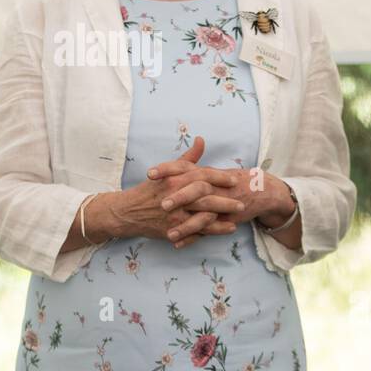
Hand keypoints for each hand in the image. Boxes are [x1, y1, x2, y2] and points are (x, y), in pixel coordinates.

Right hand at [116, 136, 243, 247]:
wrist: (128, 211)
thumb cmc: (150, 189)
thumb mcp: (167, 170)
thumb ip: (188, 158)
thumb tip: (201, 140)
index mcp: (175, 178)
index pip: (202, 175)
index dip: (219, 178)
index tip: (234, 180)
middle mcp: (176, 195)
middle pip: (206, 196)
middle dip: (226, 199)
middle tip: (242, 201)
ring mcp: (175, 214)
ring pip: (204, 215)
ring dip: (223, 216)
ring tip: (238, 216)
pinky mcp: (174, 229)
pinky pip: (198, 231)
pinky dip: (213, 231)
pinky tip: (227, 228)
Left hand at [151, 161, 290, 245]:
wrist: (258, 191)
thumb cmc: (228, 181)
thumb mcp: (209, 171)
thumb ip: (190, 162)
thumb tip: (171, 154)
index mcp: (204, 173)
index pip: (185, 167)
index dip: (167, 169)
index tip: (149, 174)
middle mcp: (212, 187)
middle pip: (195, 190)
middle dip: (179, 197)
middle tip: (161, 204)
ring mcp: (219, 205)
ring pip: (202, 216)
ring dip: (185, 225)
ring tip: (168, 232)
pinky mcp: (224, 220)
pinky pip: (207, 231)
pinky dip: (192, 239)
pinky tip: (177, 244)